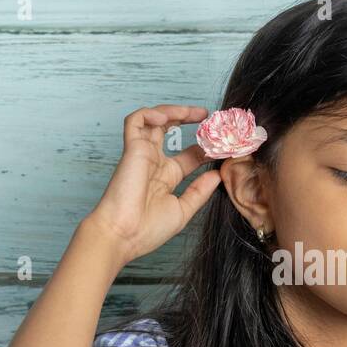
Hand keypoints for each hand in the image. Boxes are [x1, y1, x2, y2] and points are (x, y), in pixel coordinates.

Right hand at [87, 104, 223, 264]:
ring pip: (154, 119)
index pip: (189, 155)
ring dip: (173, 111)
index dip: (206, 148)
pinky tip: (166, 118)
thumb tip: (217, 175)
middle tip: (207, 116)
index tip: (223, 146)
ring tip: (194, 112)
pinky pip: (135, 120)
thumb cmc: (146, 229)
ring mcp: (142, 154)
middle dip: (189, 119)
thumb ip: (199, 191)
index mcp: (167, 177)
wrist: (123, 235)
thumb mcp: (182, 210)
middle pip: (171, 130)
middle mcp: (154, 162)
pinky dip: (150, 113)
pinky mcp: (131, 149)